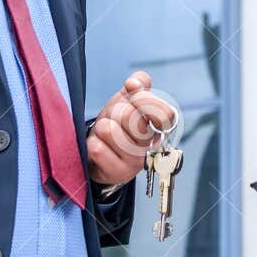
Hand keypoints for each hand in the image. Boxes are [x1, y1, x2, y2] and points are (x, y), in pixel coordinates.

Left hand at [85, 70, 175, 186]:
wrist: (101, 153)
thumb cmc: (117, 123)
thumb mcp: (127, 100)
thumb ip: (137, 85)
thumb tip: (134, 83)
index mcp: (159, 127)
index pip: (165, 114)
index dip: (144, 100)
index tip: (132, 94)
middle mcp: (151, 146)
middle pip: (129, 116)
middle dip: (114, 111)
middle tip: (114, 119)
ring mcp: (135, 161)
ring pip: (109, 130)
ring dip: (101, 127)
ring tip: (105, 134)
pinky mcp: (117, 173)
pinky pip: (97, 148)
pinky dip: (92, 143)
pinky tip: (99, 148)